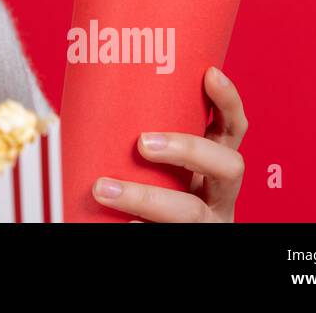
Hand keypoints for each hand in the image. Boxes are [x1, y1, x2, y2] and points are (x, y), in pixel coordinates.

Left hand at [91, 65, 246, 221]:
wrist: (144, 230)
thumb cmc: (148, 186)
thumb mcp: (154, 161)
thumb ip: (136, 131)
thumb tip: (82, 87)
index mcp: (215, 163)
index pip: (234, 128)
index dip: (228, 100)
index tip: (209, 73)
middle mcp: (221, 193)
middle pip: (227, 165)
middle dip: (188, 148)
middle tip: (142, 142)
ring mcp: (210, 223)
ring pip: (192, 212)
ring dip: (146, 198)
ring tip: (103, 189)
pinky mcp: (189, 241)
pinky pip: (169, 236)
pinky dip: (140, 228)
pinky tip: (120, 225)